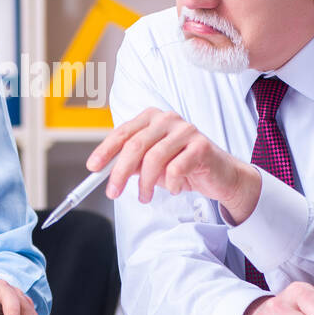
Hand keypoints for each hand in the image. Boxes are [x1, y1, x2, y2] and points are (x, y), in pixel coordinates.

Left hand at [86, 107, 261, 223]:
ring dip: (145, 184)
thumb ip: (132, 162)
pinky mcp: (201, 146)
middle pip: (135, 145)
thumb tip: (106, 171)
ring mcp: (186, 130)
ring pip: (154, 158)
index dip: (105, 151)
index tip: (93, 168)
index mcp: (152, 118)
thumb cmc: (183, 167)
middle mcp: (167, 119)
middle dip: (120, 172)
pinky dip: (171, 184)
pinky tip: (176, 189)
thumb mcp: (152, 164)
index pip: (123, 132)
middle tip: (113, 193)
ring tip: (145, 197)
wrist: (220, 175)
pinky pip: (176, 168)